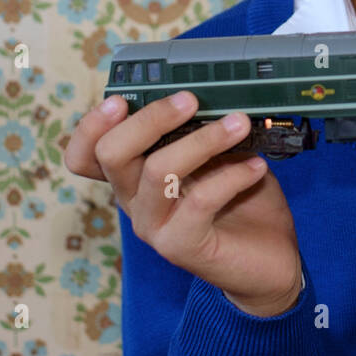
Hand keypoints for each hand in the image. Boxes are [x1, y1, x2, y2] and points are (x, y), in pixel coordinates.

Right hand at [63, 91, 303, 316]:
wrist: (270, 260)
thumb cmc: (242, 202)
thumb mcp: (219, 157)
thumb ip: (202, 132)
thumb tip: (211, 95)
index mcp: (135, 176)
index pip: (85, 155)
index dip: (91, 126)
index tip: (121, 100)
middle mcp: (134, 201)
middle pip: (111, 154)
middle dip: (150, 118)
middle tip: (191, 100)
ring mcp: (154, 227)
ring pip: (157, 171)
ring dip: (203, 140)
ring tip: (239, 125)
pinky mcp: (181, 247)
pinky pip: (199, 201)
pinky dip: (232, 176)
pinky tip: (256, 167)